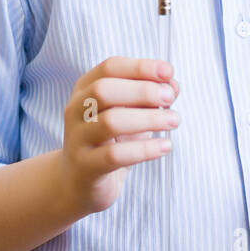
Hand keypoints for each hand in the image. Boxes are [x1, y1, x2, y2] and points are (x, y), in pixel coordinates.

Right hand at [57, 57, 179, 215]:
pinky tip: (165, 146)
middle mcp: (75, 110)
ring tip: (174, 120)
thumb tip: (172, 85)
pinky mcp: (85, 166)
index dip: (140, 67)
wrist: (80, 183)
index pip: (110, 67)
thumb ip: (150, 96)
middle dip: (142, 91)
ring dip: (148, 119)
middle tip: (170, 99)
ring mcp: (77, 139)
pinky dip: (145, 149)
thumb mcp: (131, 114)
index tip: (168, 72)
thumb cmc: (111, 141)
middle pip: (104, 90)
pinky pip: (115, 155)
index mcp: (84, 89)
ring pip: (110, 122)